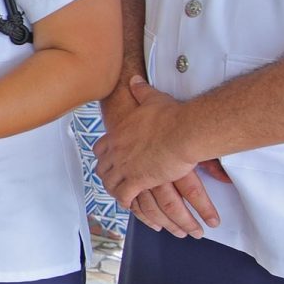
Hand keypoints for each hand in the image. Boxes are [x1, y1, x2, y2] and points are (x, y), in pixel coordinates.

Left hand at [96, 76, 222, 238]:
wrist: (182, 131)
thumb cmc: (171, 116)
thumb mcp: (152, 99)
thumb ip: (141, 91)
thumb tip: (134, 80)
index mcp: (119, 133)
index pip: (100, 148)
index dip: (103, 155)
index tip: (106, 159)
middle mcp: (117, 151)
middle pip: (103, 168)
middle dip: (106, 174)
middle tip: (111, 180)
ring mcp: (125, 167)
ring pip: (110, 183)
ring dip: (113, 189)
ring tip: (118, 194)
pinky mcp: (137, 181)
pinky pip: (124, 196)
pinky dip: (124, 201)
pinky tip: (128, 203)